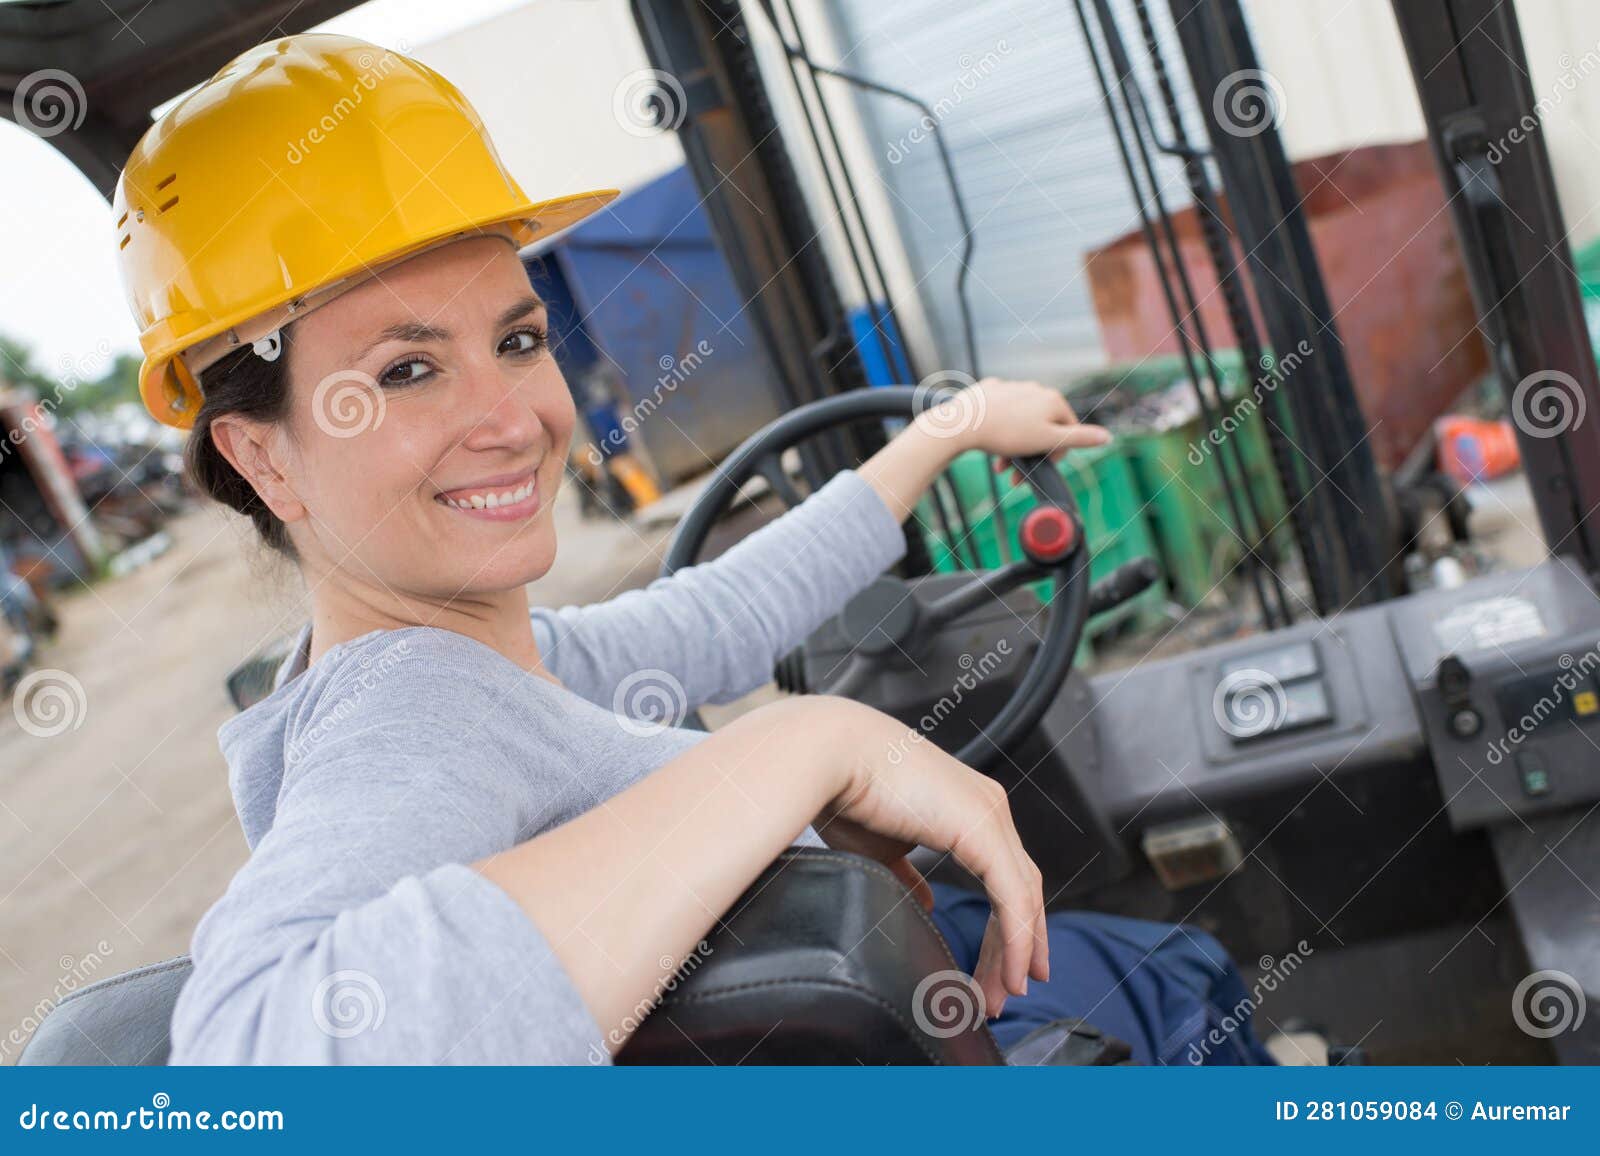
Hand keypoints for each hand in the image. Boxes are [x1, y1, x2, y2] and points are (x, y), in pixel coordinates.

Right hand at [808, 698, 1049, 1017]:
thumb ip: (909, 877)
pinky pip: (1013, 896)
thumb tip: (925, 904)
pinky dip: (1016, 940)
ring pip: (1023, 896)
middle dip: (1016, 947)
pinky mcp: (983, 828)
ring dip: (1016, 952)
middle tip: (1005, 994)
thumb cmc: (846, 792)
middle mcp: (989, 807)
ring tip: (1002, 996)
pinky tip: (1009, 975)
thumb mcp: (883, 849)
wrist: (827, 757)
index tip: (1005, 971)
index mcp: (969, 808)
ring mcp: (991, 816)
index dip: (1009, 927)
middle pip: (1021, 890)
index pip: (1005, 877)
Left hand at [917, 377, 1110, 465]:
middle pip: (1041, 428)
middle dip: (1030, 454)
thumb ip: (1078, 439)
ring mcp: (1012, 388)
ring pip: (1020, 422)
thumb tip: (1108, 437)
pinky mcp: (990, 391)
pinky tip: (988, 440)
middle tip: (1014, 475)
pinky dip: (997, 430)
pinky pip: (1000, 414)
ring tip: (999, 466)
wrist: (962, 423)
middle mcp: (1035, 389)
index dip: (1055, 454)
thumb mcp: (1047, 440)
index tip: (1038, 467)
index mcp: (1053, 399)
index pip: (1067, 430)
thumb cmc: (1006, 433)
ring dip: (1013, 448)